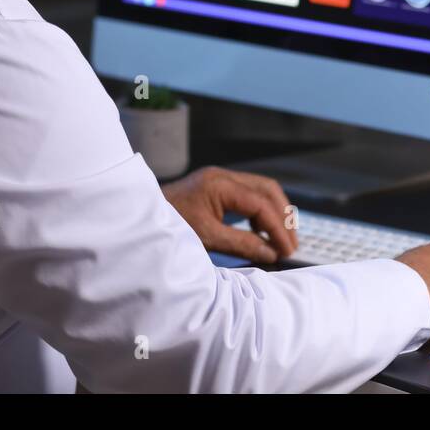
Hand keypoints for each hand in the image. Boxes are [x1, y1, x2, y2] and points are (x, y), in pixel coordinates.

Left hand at [162, 166, 298, 263]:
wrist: (139, 219)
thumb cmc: (169, 227)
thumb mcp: (206, 239)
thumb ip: (242, 244)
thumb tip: (271, 253)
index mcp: (220, 185)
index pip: (261, 204)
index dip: (278, 228)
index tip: (286, 250)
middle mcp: (223, 176)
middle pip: (268, 189)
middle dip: (283, 217)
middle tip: (290, 244)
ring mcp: (220, 179)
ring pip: (262, 190)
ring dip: (274, 213)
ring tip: (280, 240)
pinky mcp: (217, 187)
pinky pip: (249, 194)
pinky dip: (261, 211)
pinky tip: (261, 231)